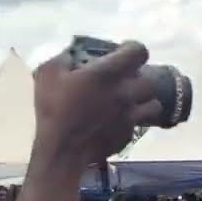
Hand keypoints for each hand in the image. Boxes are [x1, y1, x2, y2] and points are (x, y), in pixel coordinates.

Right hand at [32, 41, 160, 164]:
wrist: (62, 151)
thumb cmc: (54, 109)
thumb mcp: (48, 74)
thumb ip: (63, 58)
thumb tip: (70, 55)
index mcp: (109, 73)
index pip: (139, 51)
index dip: (133, 49)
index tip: (124, 51)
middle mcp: (126, 93)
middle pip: (149, 80)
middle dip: (138, 77)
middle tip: (124, 80)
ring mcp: (130, 116)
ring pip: (153, 104)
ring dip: (144, 100)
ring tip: (130, 101)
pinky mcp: (128, 136)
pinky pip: (137, 124)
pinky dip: (131, 121)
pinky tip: (117, 122)